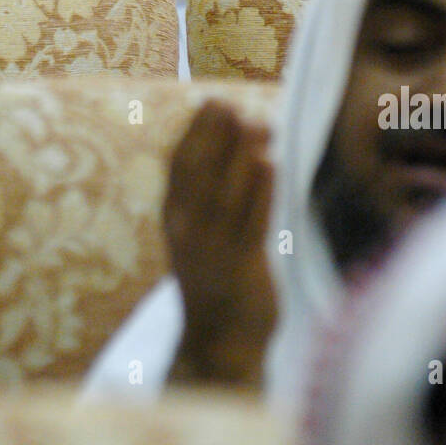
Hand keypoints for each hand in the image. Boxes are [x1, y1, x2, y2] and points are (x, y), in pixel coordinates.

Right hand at [165, 101, 276, 387]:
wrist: (219, 343)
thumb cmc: (216, 278)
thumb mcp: (200, 233)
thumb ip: (210, 193)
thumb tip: (235, 143)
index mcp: (174, 218)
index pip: (179, 165)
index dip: (196, 130)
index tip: (213, 100)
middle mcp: (187, 230)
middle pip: (199, 172)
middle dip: (215, 134)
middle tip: (234, 103)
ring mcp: (212, 249)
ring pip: (225, 191)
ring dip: (241, 154)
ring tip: (259, 122)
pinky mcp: (241, 267)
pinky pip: (251, 222)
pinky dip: (260, 191)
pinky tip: (270, 163)